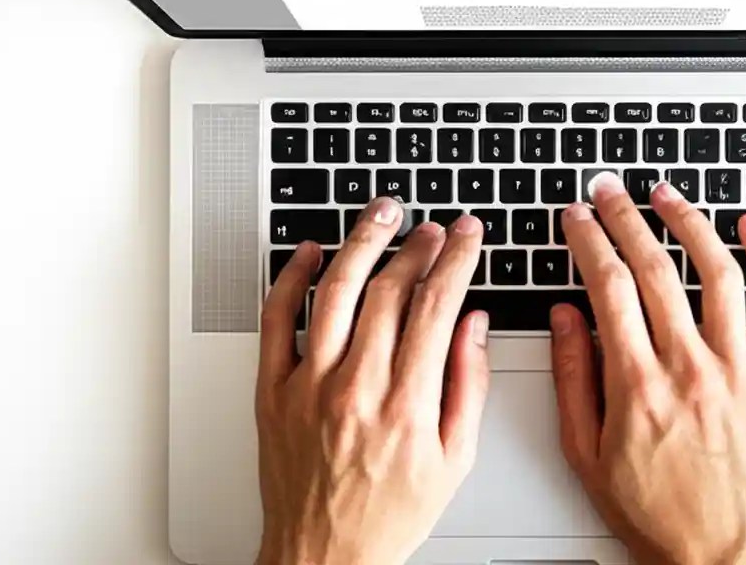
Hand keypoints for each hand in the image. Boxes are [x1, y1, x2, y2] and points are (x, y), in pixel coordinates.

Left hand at [255, 198, 489, 564]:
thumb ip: (469, 385)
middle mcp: (355, 390)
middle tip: (431, 228)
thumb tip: (473, 325)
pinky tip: (309, 252)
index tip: (465, 235)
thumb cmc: (388, 516)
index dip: (455, 259)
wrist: (323, 558)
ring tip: (380, 215)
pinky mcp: (272, 391)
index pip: (436, 307)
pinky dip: (290, 278)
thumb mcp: (455, 461)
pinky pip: (275, 320)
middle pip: (388, 292)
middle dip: (416, 246)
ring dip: (361, 243)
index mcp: (407, 407)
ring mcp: (308, 387)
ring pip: (333, 292)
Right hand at [551, 173, 745, 564]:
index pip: (607, 287)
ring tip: (664, 195)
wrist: (720, 553)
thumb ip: (572, 379)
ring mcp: (735, 368)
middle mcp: (688, 368)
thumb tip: (564, 316)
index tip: (575, 220)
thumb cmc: (654, 512)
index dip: (587, 241)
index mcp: (637, 386)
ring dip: (686, 222)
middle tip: (607, 193)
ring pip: (713, 272)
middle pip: (652, 268)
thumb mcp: (586, 454)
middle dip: (623, 218)